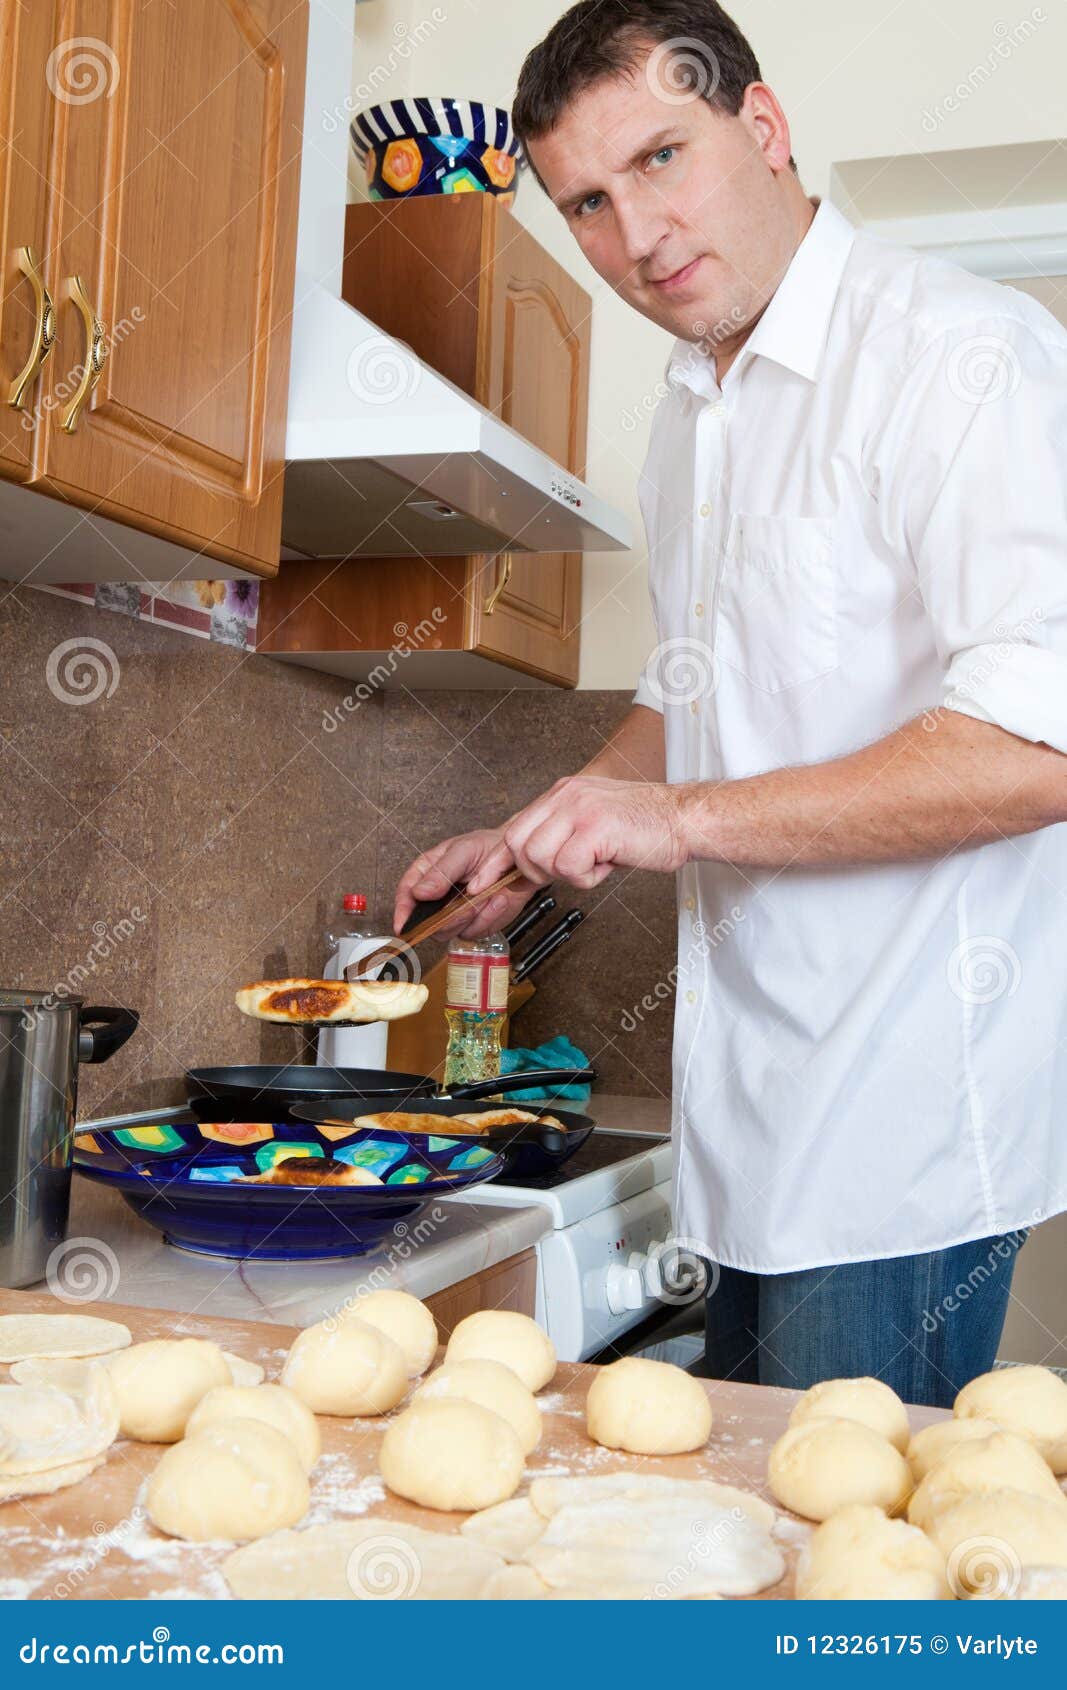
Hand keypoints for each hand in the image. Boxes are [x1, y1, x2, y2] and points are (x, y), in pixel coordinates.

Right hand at [392, 828, 540, 938]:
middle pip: (427, 922)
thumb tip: (419, 892)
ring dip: (471, 915)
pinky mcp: (475, 923)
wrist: (516, 858)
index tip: (404, 925)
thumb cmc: (487, 847)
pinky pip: (476, 931)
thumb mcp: (463, 850)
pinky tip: (497, 899)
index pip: (406, 895)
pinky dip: (489, 917)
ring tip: (486, 894)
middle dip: (447, 916)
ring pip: (451, 930)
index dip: (403, 912)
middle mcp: (438, 898)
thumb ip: (441, 872)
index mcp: (427, 874)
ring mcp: (456, 913)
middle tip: (467, 902)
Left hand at [467, 776, 690, 893]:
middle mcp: (566, 796)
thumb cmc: (646, 827)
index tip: (482, 881)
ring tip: (596, 864)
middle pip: (518, 844)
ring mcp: (580, 808)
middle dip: (535, 871)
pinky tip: (608, 864)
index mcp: (563, 793)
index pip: (514, 827)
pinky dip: (587, 878)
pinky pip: (568, 867)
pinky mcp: (595, 827)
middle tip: (571, 870)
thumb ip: (562, 833)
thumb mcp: (594, 822)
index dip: (496, 860)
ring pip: (539, 857)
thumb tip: (532, 861)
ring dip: (567, 873)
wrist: (685, 820)